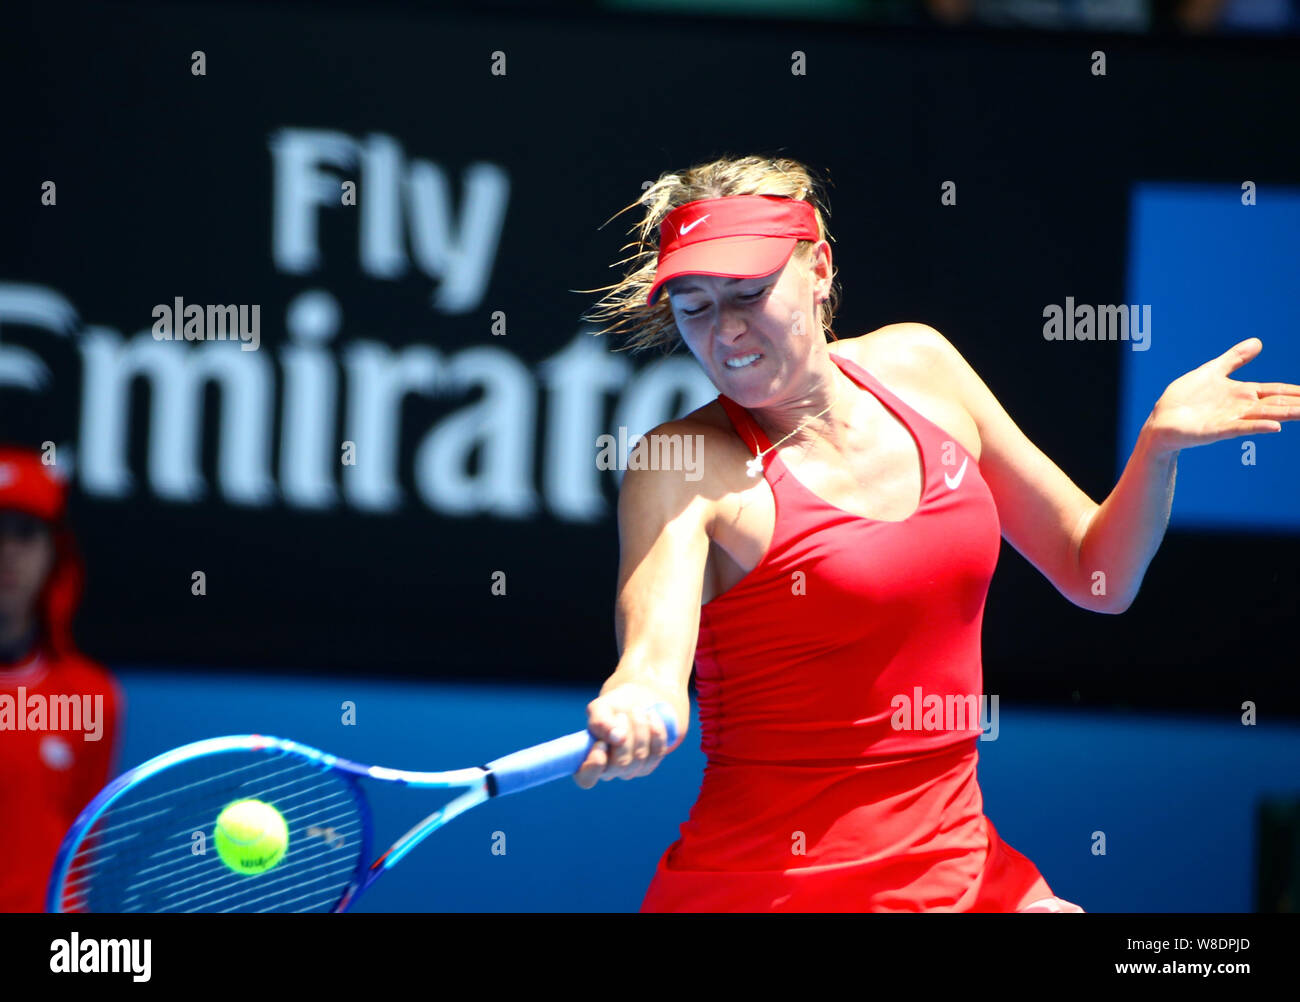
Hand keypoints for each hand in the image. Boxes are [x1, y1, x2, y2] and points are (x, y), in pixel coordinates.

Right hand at [573, 682, 683, 789]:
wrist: (635, 702)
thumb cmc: (612, 707)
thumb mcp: (600, 708)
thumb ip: (600, 722)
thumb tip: (616, 737)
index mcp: (588, 760)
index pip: (586, 778)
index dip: (593, 767)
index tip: (601, 744)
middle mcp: (609, 771)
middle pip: (620, 764)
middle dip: (624, 735)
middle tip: (622, 715)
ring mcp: (631, 770)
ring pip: (640, 756)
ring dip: (640, 728)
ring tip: (637, 710)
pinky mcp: (650, 764)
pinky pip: (657, 751)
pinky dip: (656, 731)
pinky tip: (651, 716)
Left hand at [1144, 338, 1299, 454]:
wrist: (1160, 420)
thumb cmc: (1184, 398)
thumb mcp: (1211, 371)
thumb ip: (1235, 359)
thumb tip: (1258, 342)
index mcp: (1241, 393)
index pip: (1275, 391)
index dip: (1295, 391)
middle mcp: (1240, 408)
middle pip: (1276, 404)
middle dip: (1298, 404)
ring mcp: (1229, 420)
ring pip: (1264, 416)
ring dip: (1286, 414)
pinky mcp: (1215, 431)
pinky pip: (1239, 428)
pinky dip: (1257, 427)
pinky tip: (1275, 427)